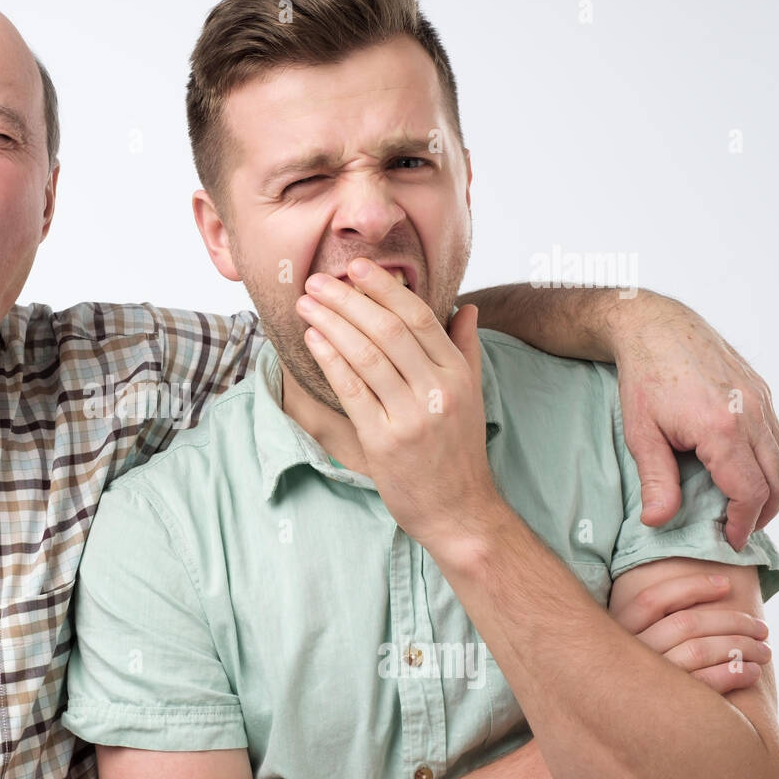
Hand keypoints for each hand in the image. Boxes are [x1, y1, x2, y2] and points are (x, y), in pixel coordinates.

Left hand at [297, 258, 501, 548]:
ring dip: (332, 324)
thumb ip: (465, 350)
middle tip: (317, 279)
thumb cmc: (458, 452)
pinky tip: (312, 340)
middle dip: (349, 299)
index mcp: (457, 375)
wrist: (459, 511)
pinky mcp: (383, 442)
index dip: (385, 288)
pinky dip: (330, 361)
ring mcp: (411, 417)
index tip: (356, 267)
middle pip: (388, 330)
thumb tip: (466, 307)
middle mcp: (437, 392)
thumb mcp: (472, 396)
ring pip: (367, 356)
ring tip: (307, 304)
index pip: (419, 318)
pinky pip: (352, 391)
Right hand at [608, 570, 769, 692]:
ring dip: (740, 647)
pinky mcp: (664, 707)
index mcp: (617, 631)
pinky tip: (750, 672)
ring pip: (699, 651)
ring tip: (763, 650)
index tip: (726, 584)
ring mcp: (644, 682)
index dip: (691, 587)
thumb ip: (657, 620)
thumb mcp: (636, 641)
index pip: (652, 599)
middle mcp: (627, 654)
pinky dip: (734, 674)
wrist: (632, 723)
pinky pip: (705, 684)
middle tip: (761, 628)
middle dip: (732, 621)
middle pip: (685, 624)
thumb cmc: (642, 676)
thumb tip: (710, 590)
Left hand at [612, 301, 778, 549]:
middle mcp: (752, 414)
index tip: (731, 540)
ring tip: (744, 509)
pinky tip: (745, 474)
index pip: (750, 491)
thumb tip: (657, 522)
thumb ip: (656, 481)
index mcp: (722, 428)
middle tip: (740, 530)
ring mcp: (762, 401)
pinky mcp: (762, 392)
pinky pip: (778, 438)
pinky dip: (770, 463)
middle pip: (778, 480)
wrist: (655, 328)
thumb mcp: (641, 434)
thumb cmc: (644, 378)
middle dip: (763, 513)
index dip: (743, 522)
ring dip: (771, 489)